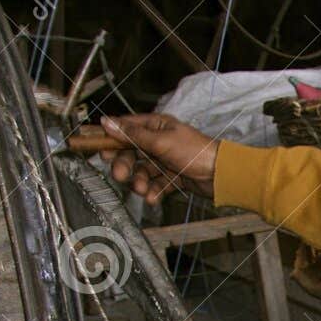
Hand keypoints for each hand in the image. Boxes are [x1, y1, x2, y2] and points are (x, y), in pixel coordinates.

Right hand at [97, 113, 218, 203]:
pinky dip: (153, 191)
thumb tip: (107, 122)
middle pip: (131, 153)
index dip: (112, 140)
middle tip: (120, 175)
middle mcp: (159, 142)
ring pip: (142, 171)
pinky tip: (153, 198)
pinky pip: (156, 184)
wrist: (219, 175)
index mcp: (156, 126)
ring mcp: (165, 160)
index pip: (126, 129)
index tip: (101, 151)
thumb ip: (133, 134)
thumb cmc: (195, 151)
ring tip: (142, 189)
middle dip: (124, 166)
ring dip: (139, 181)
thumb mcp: (160, 140)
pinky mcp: (172, 177)